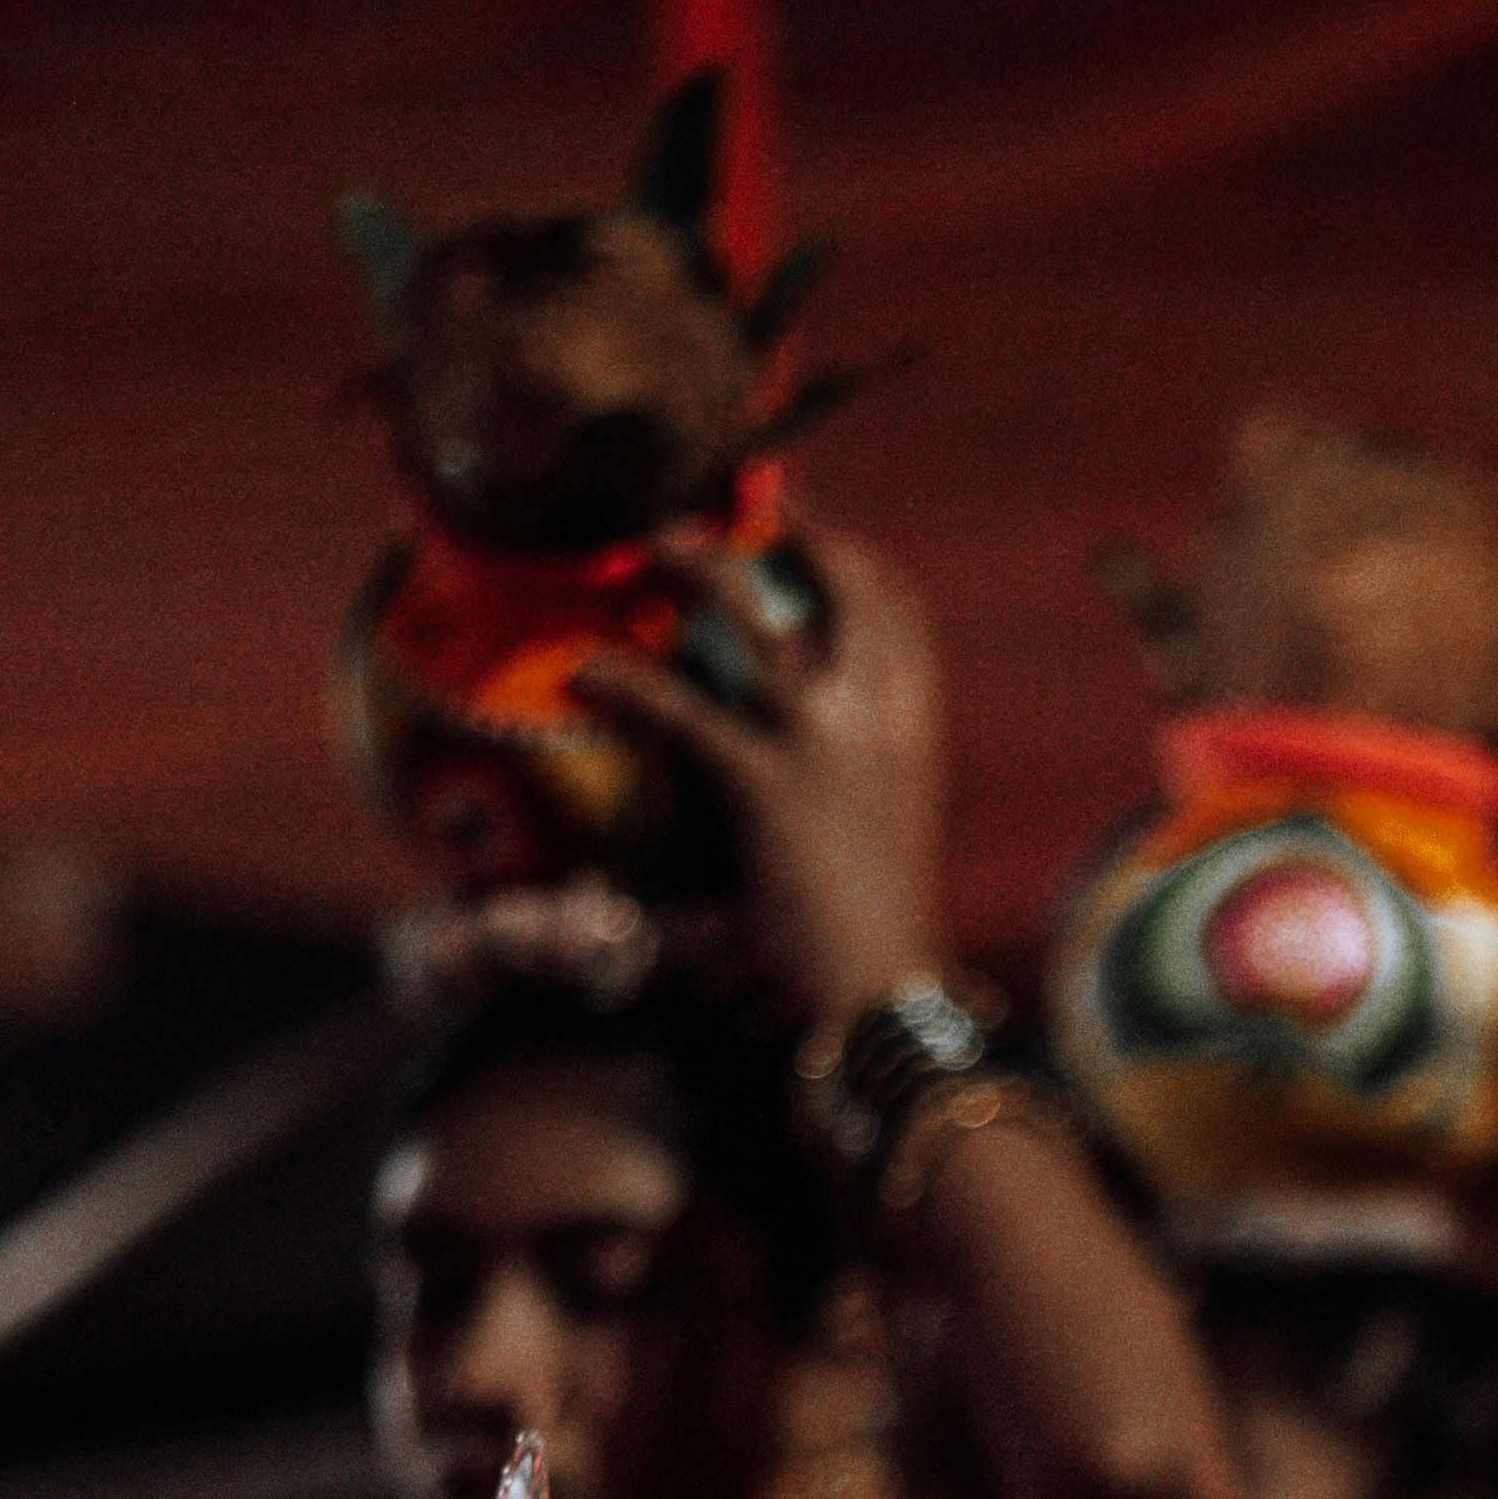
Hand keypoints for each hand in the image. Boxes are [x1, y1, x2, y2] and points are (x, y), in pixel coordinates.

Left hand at [586, 518, 956, 1036]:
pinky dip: (627, 683)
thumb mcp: (886, 829)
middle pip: (840, 581)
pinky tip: (582, 672)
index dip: (850, 556)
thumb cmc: (878, 930)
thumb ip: (858, 770)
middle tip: (728, 503)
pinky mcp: (764, 789)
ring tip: (652, 546)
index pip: (897, 608)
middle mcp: (879, 718)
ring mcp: (824, 746)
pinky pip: (683, 712)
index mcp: (915, 727)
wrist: (884, 995)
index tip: (807, 528)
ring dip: (698, 565)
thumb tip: (809, 744)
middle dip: (787, 527)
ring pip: (753, 615)